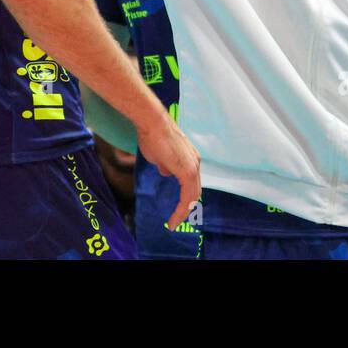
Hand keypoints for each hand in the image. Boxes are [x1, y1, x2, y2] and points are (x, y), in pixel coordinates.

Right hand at [135, 115, 200, 229]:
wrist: (152, 124)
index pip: (192, 183)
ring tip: (174, 224)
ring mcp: (193, 166)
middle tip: (176, 221)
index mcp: (190, 159)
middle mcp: (195, 163)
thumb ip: (166, 166)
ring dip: (184, 211)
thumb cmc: (153, 136)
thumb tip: (166, 172)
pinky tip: (174, 219)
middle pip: (194, 191)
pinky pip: (187, 196)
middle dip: (186, 208)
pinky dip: (182, 209)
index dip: (186, 198)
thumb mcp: (160, 156)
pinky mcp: (187, 171)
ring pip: (192, 195)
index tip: (177, 210)